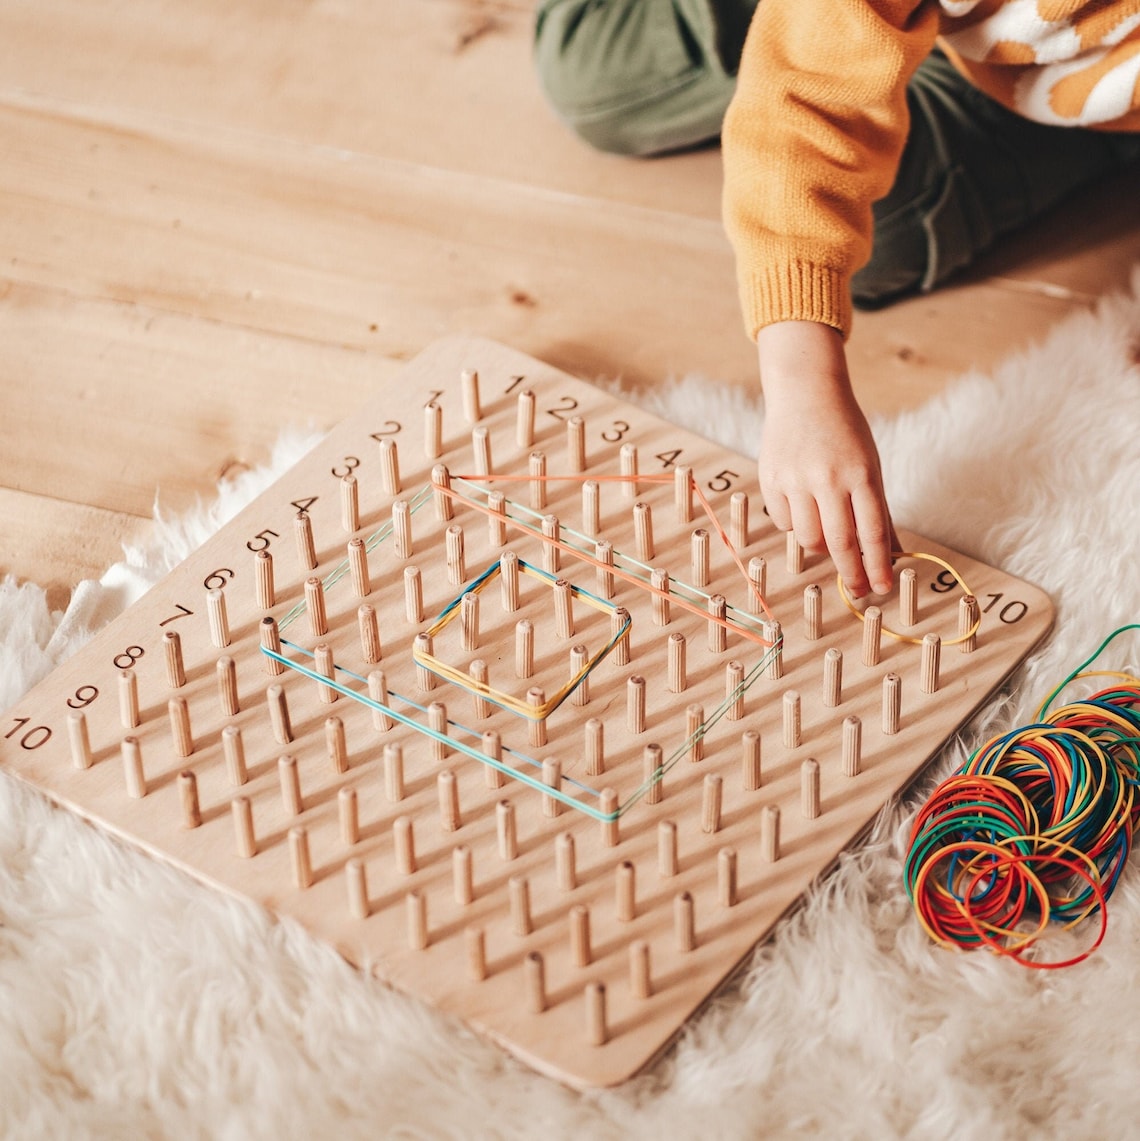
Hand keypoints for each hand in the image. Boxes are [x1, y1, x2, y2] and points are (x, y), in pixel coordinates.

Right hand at [755, 321, 896, 598]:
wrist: (805, 392)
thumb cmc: (844, 431)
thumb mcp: (870, 465)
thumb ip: (878, 508)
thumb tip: (890, 552)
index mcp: (860, 473)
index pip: (871, 532)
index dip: (877, 565)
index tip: (882, 587)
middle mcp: (827, 478)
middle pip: (839, 543)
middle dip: (851, 573)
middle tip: (858, 590)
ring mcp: (795, 479)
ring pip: (807, 538)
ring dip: (821, 546)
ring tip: (828, 533)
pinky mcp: (771, 479)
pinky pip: (783, 521)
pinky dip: (796, 523)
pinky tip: (802, 506)